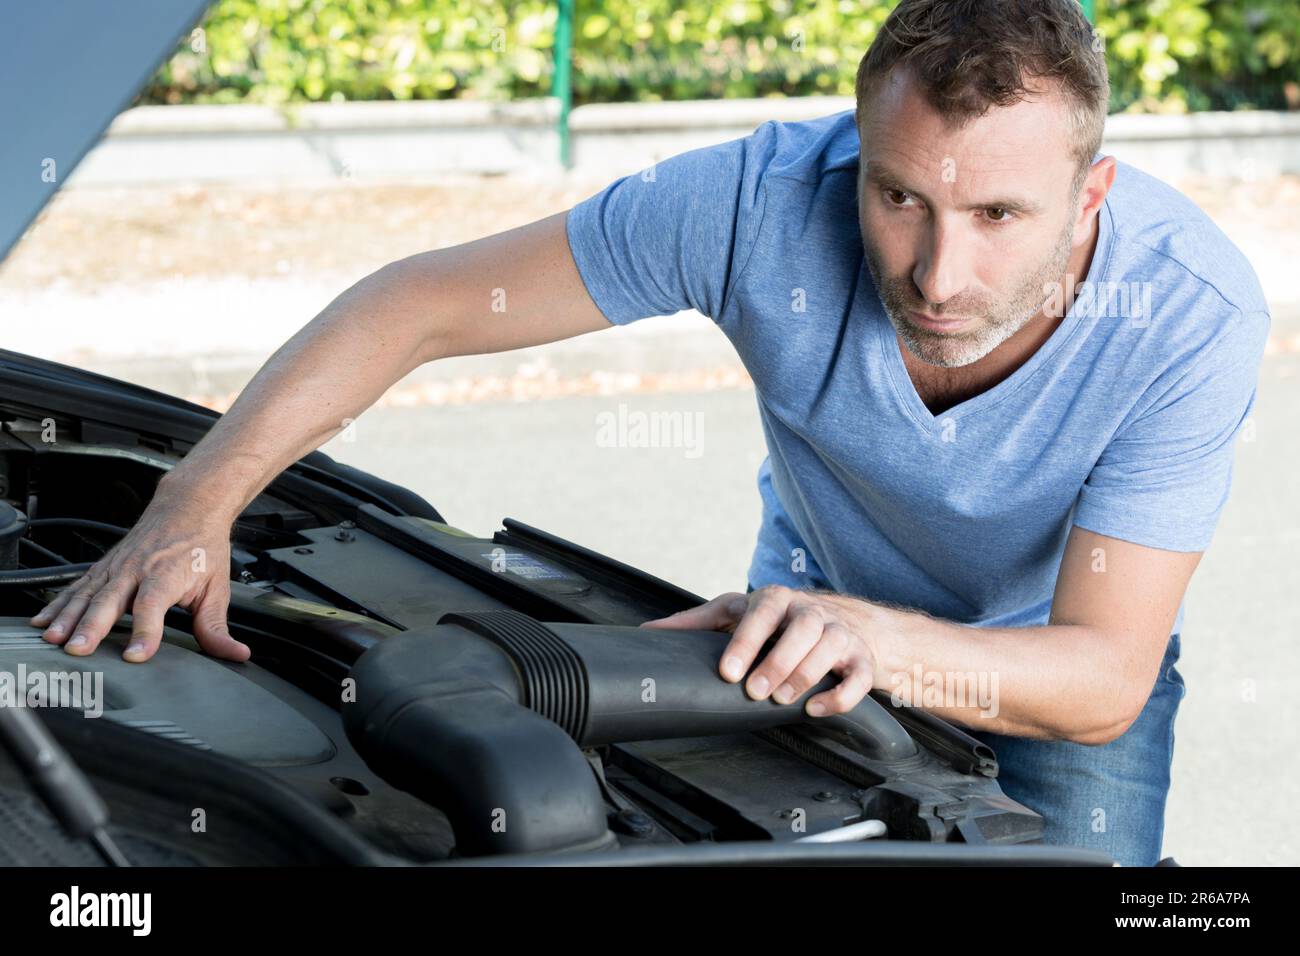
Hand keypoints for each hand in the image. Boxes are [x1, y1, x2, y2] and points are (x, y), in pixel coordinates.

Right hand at [28, 497, 250, 664]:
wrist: (189, 508)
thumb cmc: (202, 547)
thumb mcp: (217, 588)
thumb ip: (217, 626)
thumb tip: (235, 653)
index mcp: (166, 574)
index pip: (152, 605)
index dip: (144, 631)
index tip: (135, 655)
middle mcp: (137, 569)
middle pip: (111, 600)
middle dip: (93, 626)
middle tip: (79, 649)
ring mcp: (116, 567)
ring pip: (87, 594)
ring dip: (68, 617)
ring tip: (55, 639)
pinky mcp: (104, 567)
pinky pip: (77, 588)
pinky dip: (58, 604)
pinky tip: (43, 621)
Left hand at [640, 585, 884, 716]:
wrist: (848, 621)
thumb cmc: (781, 620)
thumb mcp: (738, 614)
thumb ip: (697, 623)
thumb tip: (648, 633)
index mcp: (777, 600)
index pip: (762, 612)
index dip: (745, 641)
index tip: (728, 671)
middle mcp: (811, 612)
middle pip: (802, 628)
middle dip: (778, 661)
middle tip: (755, 692)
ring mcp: (840, 634)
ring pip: (831, 647)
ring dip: (805, 675)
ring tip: (782, 700)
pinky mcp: (861, 660)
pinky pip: (858, 677)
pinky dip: (840, 695)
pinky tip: (815, 709)